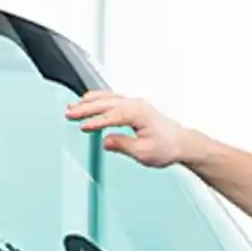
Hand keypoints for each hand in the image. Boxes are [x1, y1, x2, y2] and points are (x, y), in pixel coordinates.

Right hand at [65, 90, 188, 167]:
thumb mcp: (144, 152)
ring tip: (74, 107)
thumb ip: (123, 145)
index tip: (83, 127)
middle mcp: (136, 104)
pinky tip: (90, 101)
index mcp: (138, 114)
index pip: (111, 116)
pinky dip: (99, 99)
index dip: (95, 122)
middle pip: (106, 103)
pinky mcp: (135, 106)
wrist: (182, 143)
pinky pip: (113, 98)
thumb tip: (106, 141)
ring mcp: (135, 103)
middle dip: (86, 108)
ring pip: (108, 98)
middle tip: (69, 113)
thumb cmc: (167, 147)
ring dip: (90, 101)